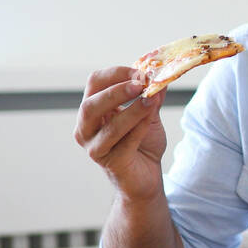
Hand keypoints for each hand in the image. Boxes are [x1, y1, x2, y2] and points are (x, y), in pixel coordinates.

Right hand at [74, 66, 167, 201]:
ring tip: (150, 100)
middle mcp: (86, 128)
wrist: (146, 175)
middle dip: (116, 92)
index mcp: (92, 109)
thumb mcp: (148, 113)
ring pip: (109, 126)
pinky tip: (150, 120)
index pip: (95, 82)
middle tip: (140, 84)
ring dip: (132, 111)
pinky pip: (125, 143)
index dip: (117, 74)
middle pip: (91, 104)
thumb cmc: (142, 143)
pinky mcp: (110, 162)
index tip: (141, 71)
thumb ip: (151, 94)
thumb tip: (161, 72)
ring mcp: (95, 147)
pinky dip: (139, 128)